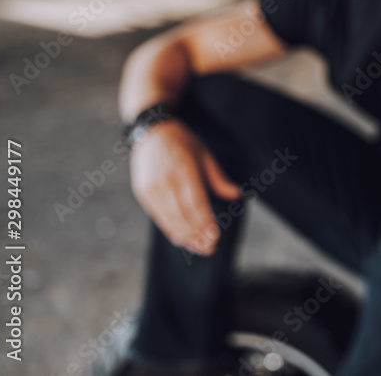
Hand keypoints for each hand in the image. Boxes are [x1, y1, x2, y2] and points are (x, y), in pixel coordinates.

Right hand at [129, 120, 240, 255]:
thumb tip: (237, 195)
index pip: (196, 203)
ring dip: (185, 237)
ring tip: (199, 248)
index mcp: (184, 170)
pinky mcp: (143, 193)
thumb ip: (218, 178)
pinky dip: (171, 229)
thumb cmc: (183, 143)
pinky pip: (159, 217)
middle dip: (197, 235)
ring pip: (170, 219)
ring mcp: (152, 188)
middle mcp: (166, 181)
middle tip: (210, 249)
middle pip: (183, 215)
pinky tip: (181, 239)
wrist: (152, 132)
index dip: (205, 223)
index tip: (215, 238)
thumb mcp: (205, 155)